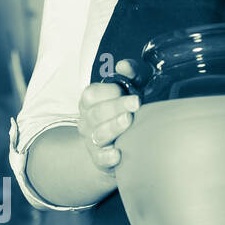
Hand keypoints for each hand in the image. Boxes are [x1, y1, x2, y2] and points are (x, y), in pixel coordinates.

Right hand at [78, 59, 140, 173]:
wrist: (126, 139)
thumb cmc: (130, 106)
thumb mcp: (134, 85)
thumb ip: (132, 72)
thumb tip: (124, 65)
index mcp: (92, 101)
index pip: (92, 94)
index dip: (109, 92)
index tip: (127, 90)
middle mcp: (88, 120)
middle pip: (96, 114)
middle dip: (116, 107)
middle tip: (136, 103)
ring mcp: (92, 140)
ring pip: (98, 135)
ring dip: (113, 128)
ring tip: (129, 121)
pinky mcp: (100, 158)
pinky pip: (99, 159)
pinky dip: (107, 157)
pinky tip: (117, 154)